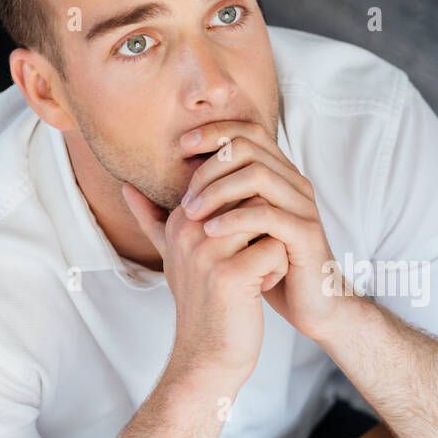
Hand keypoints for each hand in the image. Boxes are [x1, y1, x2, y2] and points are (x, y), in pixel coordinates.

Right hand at [122, 180, 286, 386]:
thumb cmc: (202, 304)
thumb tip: (126, 187)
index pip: (232, 187)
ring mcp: (206, 252)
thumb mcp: (172, 257)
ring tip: (257, 273)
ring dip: (273, 247)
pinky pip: (275, 248)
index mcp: (180, 220)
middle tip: (253, 260)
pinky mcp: (229, 274)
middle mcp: (188, 231)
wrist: (208, 356)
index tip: (237, 250)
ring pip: (266, 219)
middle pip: (252, 199)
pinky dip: (278, 269)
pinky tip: (260, 290)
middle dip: (265, 227)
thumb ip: (153, 220)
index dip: (248, 216)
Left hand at [178, 121, 346, 340]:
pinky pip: (270, 215)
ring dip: (218, 190)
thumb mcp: (217, 234)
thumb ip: (175, 211)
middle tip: (184, 197)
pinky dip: (237, 220)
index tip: (180, 148)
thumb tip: (128, 187)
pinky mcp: (306, 234)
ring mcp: (302, 206)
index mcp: (276, 176)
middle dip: (209, 165)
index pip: (246, 132)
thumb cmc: (265, 268)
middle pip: (249, 146)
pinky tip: (212, 233)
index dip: (213, 131)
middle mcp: (293, 183)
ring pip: (258, 176)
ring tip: (192, 214)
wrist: (309, 305)